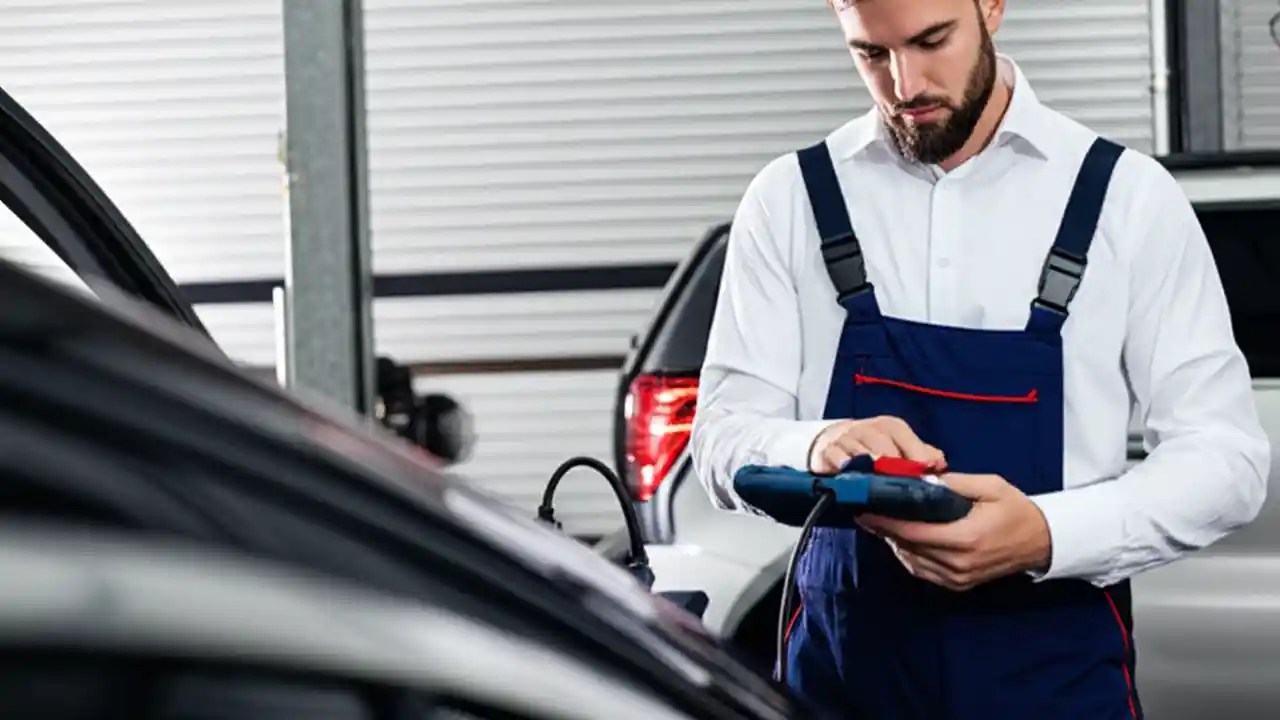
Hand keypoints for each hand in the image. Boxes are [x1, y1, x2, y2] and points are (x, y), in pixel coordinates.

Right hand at [807, 416, 945, 474]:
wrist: (838, 441)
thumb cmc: (877, 448)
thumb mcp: (902, 448)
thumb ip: (923, 455)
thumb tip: (940, 464)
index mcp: (890, 426)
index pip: (902, 434)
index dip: (914, 453)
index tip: (923, 471)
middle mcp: (868, 428)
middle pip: (880, 441)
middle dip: (891, 462)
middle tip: (901, 481)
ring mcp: (847, 438)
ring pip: (858, 448)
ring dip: (868, 464)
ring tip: (877, 480)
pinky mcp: (829, 450)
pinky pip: (835, 454)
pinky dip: (842, 462)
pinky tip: (849, 472)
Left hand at [855, 473, 1051, 591]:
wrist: (1041, 542)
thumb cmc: (1016, 510)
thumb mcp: (990, 486)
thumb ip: (953, 483)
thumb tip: (920, 478)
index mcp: (966, 538)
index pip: (913, 532)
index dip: (885, 522)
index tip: (865, 509)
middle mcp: (959, 563)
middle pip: (908, 547)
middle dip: (884, 529)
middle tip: (867, 511)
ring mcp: (958, 578)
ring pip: (911, 561)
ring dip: (894, 542)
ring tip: (882, 522)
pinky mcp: (958, 585)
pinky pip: (923, 571)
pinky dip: (909, 555)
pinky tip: (902, 539)